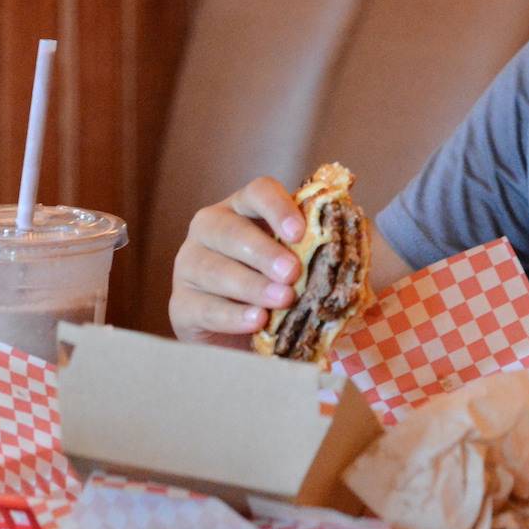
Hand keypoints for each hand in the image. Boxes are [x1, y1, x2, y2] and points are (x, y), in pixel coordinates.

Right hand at [169, 177, 305, 348]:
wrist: (244, 336)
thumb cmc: (277, 287)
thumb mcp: (297, 265)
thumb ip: (314, 253)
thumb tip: (348, 248)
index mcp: (242, 209)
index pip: (258, 192)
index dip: (278, 208)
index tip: (300, 231)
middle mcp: (210, 229)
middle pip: (231, 231)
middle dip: (264, 252)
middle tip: (292, 272)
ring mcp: (189, 265)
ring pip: (214, 269)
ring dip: (251, 285)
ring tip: (282, 300)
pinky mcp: (180, 305)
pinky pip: (203, 307)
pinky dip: (232, 315)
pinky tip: (256, 321)